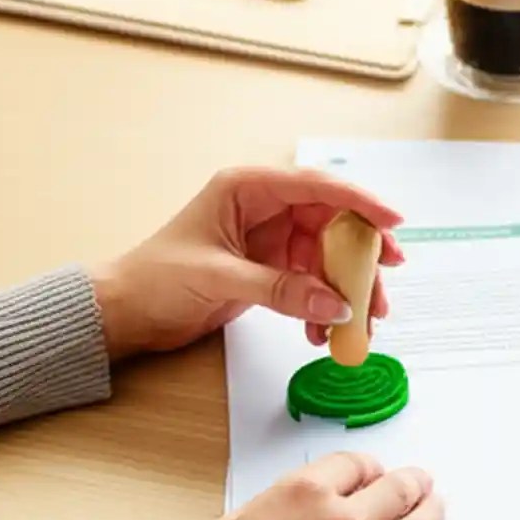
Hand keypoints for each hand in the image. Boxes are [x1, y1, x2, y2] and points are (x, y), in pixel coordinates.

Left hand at [91, 168, 405, 359]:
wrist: (125, 312)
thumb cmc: (155, 278)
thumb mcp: (220, 279)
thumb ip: (281, 290)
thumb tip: (334, 304)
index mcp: (248, 188)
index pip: (317, 187)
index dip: (361, 202)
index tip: (394, 221)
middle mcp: (264, 208)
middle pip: (331, 224)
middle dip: (360, 256)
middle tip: (384, 283)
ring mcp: (269, 240)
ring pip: (326, 257)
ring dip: (345, 289)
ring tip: (361, 321)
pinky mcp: (269, 270)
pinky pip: (310, 284)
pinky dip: (321, 306)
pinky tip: (322, 332)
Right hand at [170, 453, 469, 519]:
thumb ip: (276, 504)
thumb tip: (294, 504)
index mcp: (306, 494)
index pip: (356, 464)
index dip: (367, 467)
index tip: (372, 474)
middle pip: (396, 490)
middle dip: (412, 482)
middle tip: (421, 482)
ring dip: (433, 512)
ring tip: (439, 505)